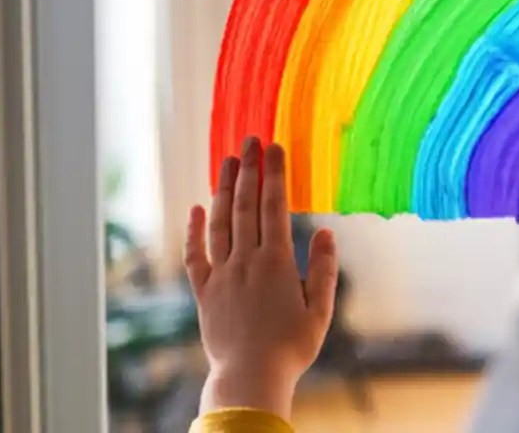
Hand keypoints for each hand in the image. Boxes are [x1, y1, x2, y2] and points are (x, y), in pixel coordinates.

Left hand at [184, 137, 338, 419]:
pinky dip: (194, 230)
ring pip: (220, 222)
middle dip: (249, 170)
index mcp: (276, 262)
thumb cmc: (291, 347)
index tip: (275, 148)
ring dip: (224, 189)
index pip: (274, 207)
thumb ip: (323, 269)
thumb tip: (323, 232)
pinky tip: (197, 208)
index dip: (274, 174)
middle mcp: (245, 261)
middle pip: (245, 206)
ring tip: (227, 161)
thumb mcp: (320, 310)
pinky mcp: (205, 292)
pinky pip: (195, 255)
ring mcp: (221, 275)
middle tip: (251, 141)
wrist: (249, 377)